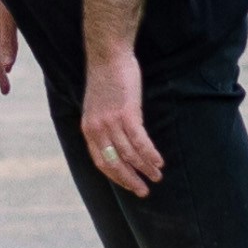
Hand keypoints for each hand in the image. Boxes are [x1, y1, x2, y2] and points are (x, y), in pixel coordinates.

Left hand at [76, 49, 163, 193]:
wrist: (108, 56)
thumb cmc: (106, 79)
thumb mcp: (98, 107)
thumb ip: (105, 125)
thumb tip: (117, 143)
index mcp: (89, 130)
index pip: (101, 162)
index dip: (117, 176)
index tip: (129, 185)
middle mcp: (97, 129)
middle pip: (114, 163)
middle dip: (130, 180)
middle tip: (144, 191)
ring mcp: (111, 122)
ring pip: (129, 155)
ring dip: (145, 168)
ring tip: (157, 176)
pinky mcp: (126, 113)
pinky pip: (140, 141)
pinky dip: (150, 154)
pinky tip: (159, 161)